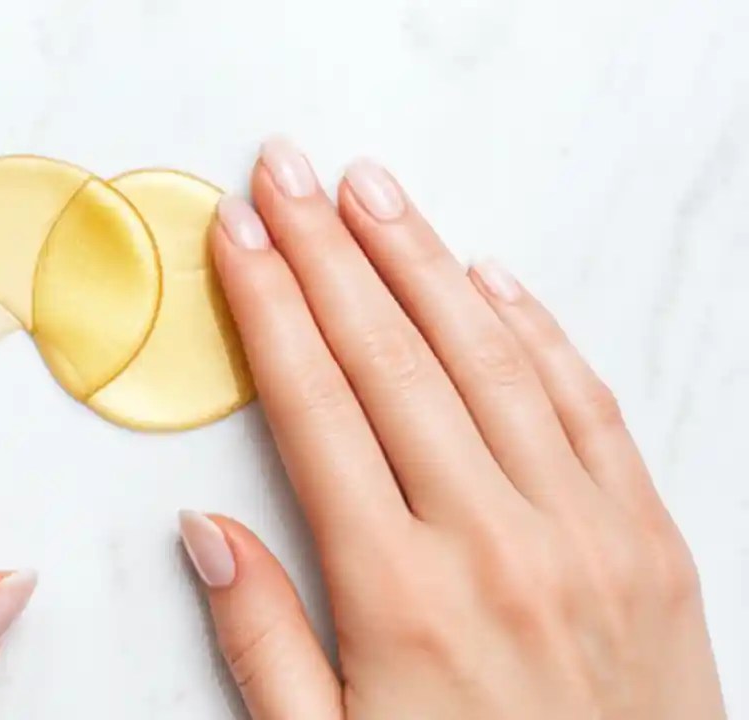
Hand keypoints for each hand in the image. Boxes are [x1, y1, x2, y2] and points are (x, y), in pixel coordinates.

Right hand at [182, 139, 725, 718]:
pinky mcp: (649, 539)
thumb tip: (206, 531)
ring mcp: (583, 532)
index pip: (315, 408)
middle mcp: (493, 542)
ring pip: (489, 358)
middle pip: (391, 358)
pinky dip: (537, 331)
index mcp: (399, 595)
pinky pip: (587, 405)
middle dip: (329, 251)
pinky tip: (490, 280)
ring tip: (372, 193)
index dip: (269, 307)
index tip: (240, 235)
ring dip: (422, 263)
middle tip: (288, 172)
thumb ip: (262, 640)